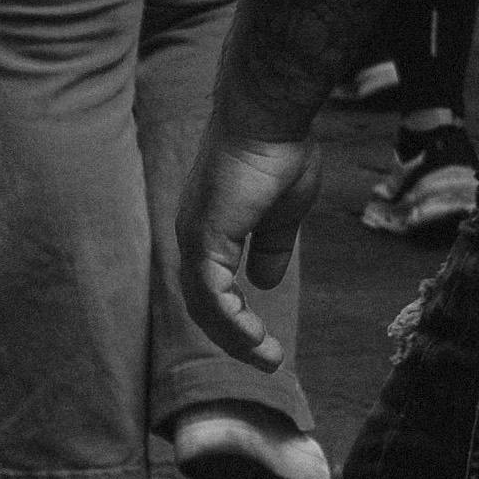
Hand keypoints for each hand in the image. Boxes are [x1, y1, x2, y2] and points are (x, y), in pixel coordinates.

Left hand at [173, 127, 319, 372]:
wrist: (270, 119)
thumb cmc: (280, 152)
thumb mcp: (284, 211)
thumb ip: (272, 247)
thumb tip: (264, 281)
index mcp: (210, 233)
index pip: (214, 290)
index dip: (237, 319)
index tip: (267, 342)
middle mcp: (193, 240)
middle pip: (206, 306)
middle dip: (235, 338)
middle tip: (269, 359)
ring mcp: (194, 241)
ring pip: (206, 308)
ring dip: (236, 338)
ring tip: (268, 357)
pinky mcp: (204, 240)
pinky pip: (213, 296)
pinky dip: (232, 322)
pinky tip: (254, 337)